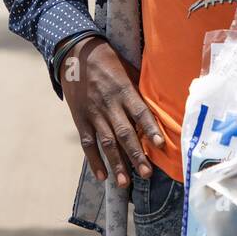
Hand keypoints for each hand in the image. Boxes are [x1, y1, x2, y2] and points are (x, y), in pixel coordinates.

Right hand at [59, 37, 163, 187]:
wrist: (76, 52)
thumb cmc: (108, 60)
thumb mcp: (128, 68)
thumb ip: (140, 89)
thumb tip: (159, 105)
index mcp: (124, 90)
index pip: (140, 112)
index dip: (150, 129)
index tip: (161, 145)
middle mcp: (109, 104)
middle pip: (124, 133)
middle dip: (135, 155)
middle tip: (146, 174)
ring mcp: (93, 113)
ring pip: (106, 143)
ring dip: (116, 164)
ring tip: (124, 183)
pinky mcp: (80, 118)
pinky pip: (87, 142)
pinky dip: (93, 160)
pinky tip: (101, 175)